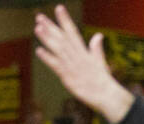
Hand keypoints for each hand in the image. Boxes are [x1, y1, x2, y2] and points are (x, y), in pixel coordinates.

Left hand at [33, 6, 133, 123]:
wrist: (106, 94)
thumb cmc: (102, 80)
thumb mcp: (99, 61)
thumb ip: (96, 48)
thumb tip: (98, 35)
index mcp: (83, 51)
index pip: (72, 31)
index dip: (65, 19)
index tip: (58, 8)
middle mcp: (77, 55)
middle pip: (61, 38)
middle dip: (50, 27)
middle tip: (39, 16)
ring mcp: (72, 65)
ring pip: (58, 48)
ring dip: (47, 38)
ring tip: (37, 27)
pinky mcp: (68, 77)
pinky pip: (56, 66)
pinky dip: (47, 58)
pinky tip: (39, 50)